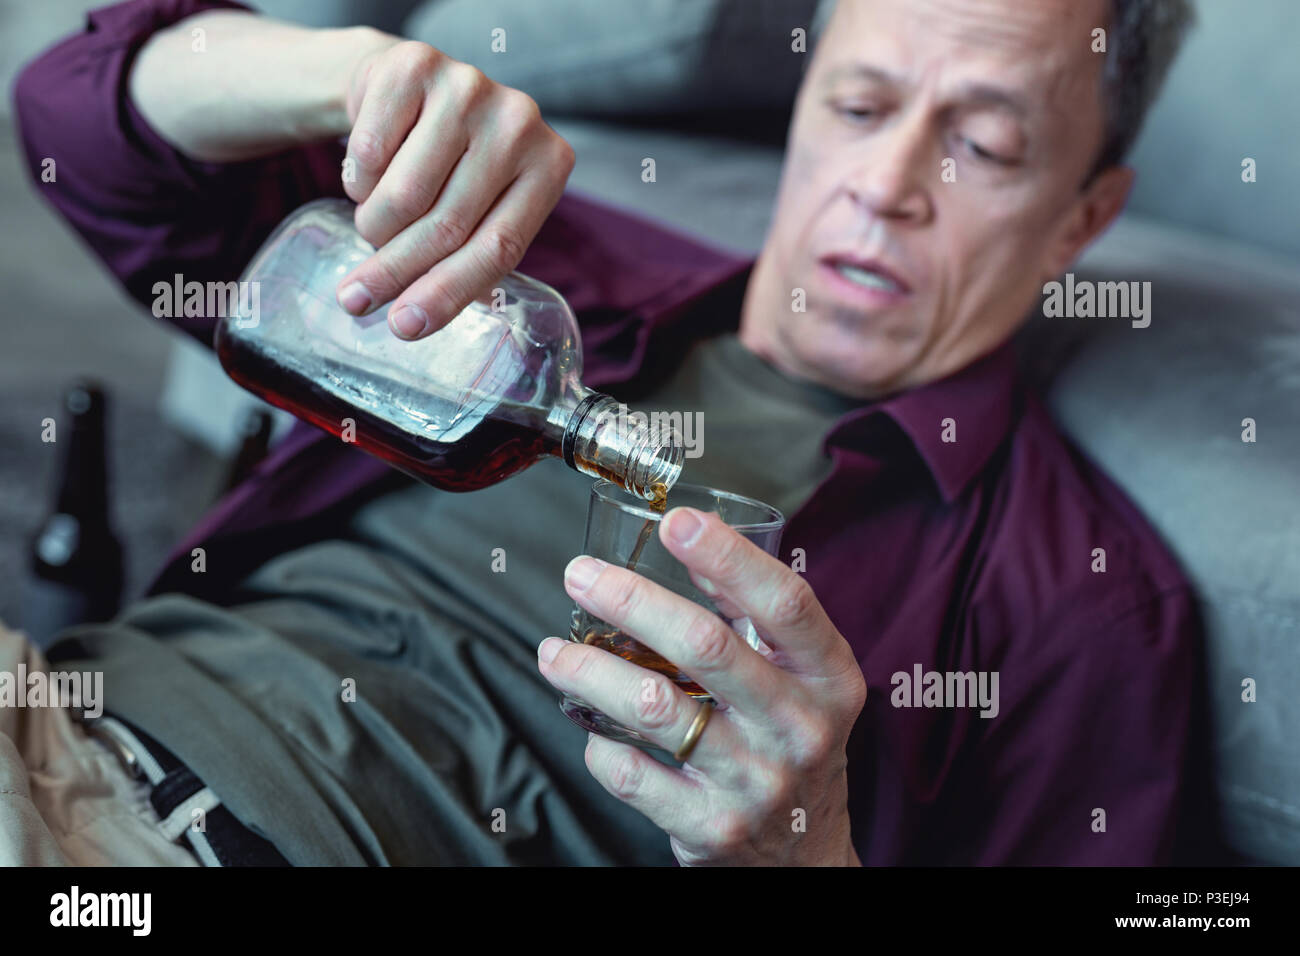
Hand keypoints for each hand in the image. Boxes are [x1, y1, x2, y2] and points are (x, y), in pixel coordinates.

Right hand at [335, 41, 575, 339]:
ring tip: (373, 225)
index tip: (405, 327)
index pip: (499, 248)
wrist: (408, 89)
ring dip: (374, 225)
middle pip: (448, 225)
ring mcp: (470, 87)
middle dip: (395, 272)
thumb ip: (474, 258)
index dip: (448, 293)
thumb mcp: (483, 208)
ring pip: (404, 196)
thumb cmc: (452, 167)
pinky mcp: (416, 65)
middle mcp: (520, 121)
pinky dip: (357, 179)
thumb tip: (419, 321)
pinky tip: (367, 174)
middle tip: (356, 300)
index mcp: (550, 166)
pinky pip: (369, 152)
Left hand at [537, 507, 867, 865]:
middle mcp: (798, 727)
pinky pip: (634, 776)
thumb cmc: (792, 740)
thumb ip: (756, 613)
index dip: (728, 556)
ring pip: (654, 708)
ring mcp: (756, 781)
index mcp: (830, 677)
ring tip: (555, 651)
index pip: (784, 602)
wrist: (806, 854)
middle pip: (705, 646)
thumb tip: (695, 540)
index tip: (675, 521)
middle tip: (580, 576)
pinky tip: (590, 729)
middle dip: (629, 600)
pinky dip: (600, 746)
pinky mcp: (712, 827)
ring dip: (590, 670)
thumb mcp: (803, 677)